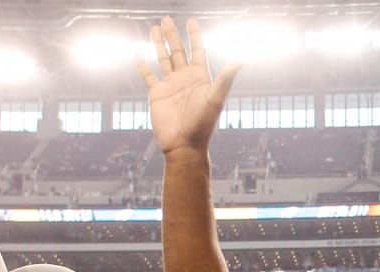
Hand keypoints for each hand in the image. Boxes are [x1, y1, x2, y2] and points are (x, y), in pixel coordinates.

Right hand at [136, 17, 241, 156]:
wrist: (184, 145)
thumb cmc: (203, 125)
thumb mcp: (215, 99)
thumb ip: (225, 80)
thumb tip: (240, 61)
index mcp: (200, 78)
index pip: (197, 51)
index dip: (194, 36)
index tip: (191, 21)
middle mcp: (185, 79)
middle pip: (178, 51)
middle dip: (173, 35)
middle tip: (167, 19)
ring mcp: (170, 85)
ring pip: (164, 59)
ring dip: (159, 44)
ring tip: (155, 28)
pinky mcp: (157, 94)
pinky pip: (148, 75)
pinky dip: (142, 64)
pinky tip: (138, 53)